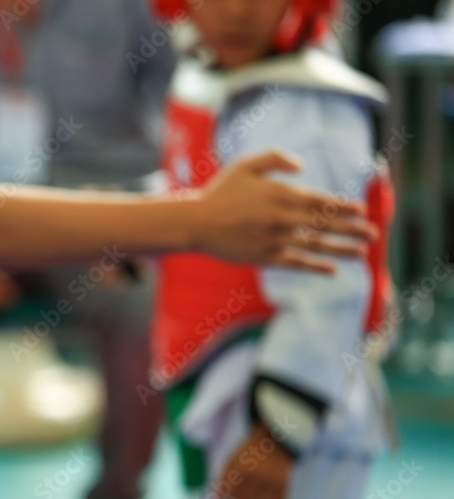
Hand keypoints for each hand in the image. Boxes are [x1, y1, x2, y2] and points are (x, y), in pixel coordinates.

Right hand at [195, 151, 375, 273]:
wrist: (196, 223)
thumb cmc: (220, 192)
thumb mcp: (246, 165)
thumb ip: (275, 158)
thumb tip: (302, 166)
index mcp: (280, 194)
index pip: (321, 201)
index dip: (343, 207)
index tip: (361, 211)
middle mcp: (282, 218)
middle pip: (325, 224)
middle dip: (352, 229)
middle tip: (373, 233)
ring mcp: (274, 239)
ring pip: (316, 245)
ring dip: (342, 249)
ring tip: (361, 253)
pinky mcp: (265, 257)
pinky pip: (297, 263)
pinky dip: (316, 266)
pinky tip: (333, 269)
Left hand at [218, 422, 295, 498]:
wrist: (274, 444)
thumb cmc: (248, 456)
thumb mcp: (232, 462)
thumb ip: (223, 482)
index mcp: (243, 466)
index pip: (230, 492)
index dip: (226, 496)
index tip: (228, 492)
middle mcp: (259, 475)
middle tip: (241, 495)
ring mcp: (273, 481)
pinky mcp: (285, 487)